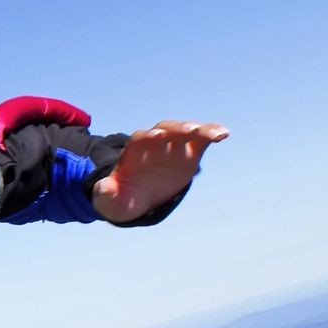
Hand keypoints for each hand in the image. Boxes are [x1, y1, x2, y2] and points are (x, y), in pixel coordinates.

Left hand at [92, 121, 229, 222]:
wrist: (134, 198)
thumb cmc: (121, 196)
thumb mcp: (110, 199)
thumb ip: (106, 193)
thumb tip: (102, 188)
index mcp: (133, 153)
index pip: (139, 140)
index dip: (147, 137)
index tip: (155, 136)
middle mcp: (154, 144)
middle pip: (164, 130)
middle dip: (175, 129)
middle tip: (190, 130)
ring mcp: (173, 146)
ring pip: (185, 131)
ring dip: (199, 129)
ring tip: (216, 133)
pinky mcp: (188, 152)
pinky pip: (201, 139)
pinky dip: (212, 133)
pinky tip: (225, 134)